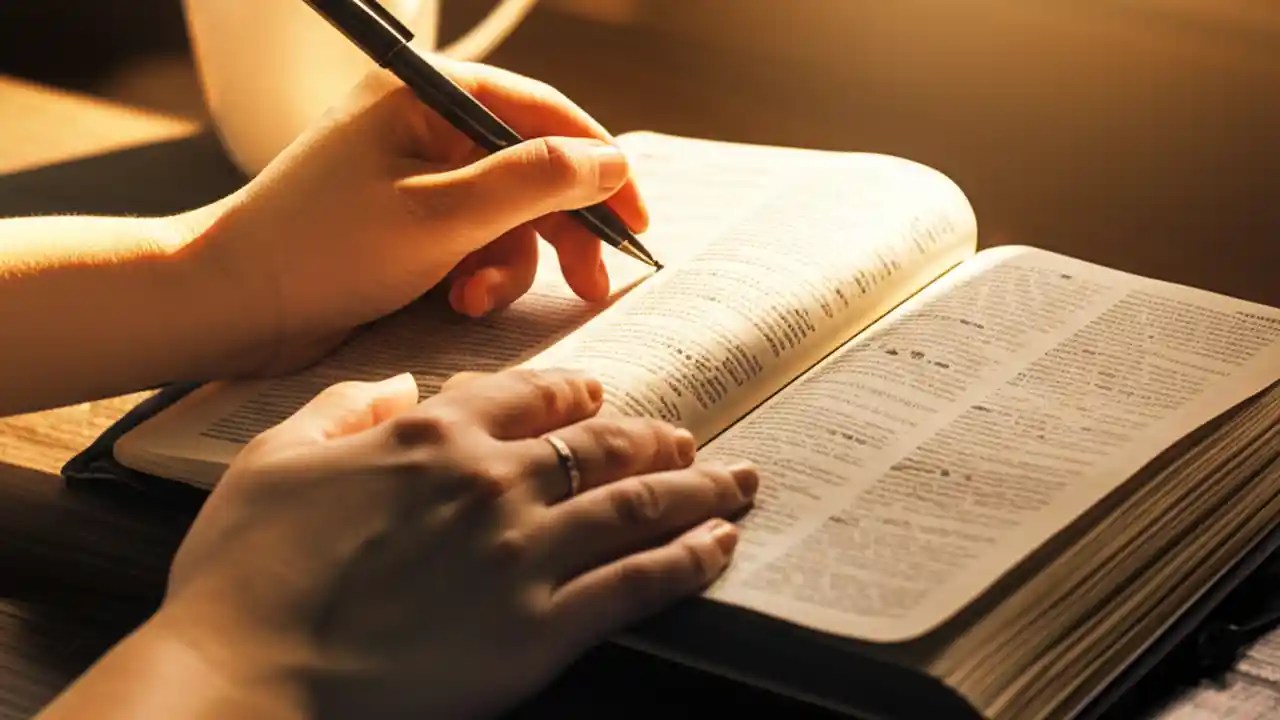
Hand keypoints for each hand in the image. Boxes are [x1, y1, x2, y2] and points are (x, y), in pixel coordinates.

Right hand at [150, 369, 756, 717]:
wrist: (244, 671)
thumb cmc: (244, 568)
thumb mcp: (274, 458)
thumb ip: (342, 407)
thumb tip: (392, 384)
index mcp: (434, 437)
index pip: (529, 395)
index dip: (575, 392)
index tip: (599, 394)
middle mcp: (496, 482)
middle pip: (602, 445)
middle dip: (655, 438)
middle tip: (689, 439)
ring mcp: (527, 553)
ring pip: (639, 504)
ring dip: (698, 488)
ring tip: (739, 480)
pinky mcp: (543, 628)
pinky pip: (638, 582)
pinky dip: (689, 558)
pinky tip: (722, 545)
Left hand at [190, 58, 649, 375]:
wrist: (229, 305)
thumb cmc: (321, 248)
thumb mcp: (442, 215)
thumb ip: (533, 182)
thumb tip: (610, 160)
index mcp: (429, 95)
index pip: (544, 113)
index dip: (600, 168)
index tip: (636, 223)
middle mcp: (425, 126)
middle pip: (530, 169)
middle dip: (559, 231)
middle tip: (594, 284)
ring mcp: (414, 175)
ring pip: (505, 214)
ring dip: (509, 264)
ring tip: (477, 301)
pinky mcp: (405, 221)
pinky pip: (471, 240)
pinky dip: (475, 275)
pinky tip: (455, 302)